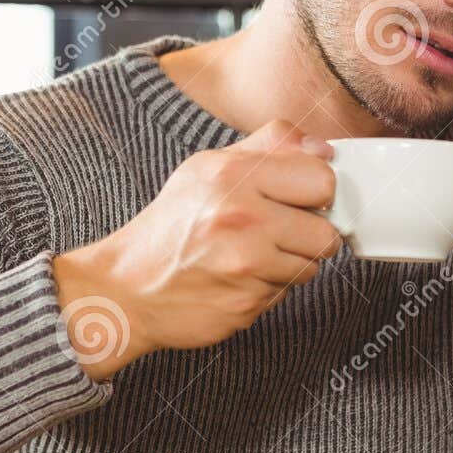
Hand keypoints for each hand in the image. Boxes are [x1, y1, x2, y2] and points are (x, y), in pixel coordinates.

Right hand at [52, 120, 343, 379]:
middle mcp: (242, 218)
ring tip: (254, 256)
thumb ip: (268, 149)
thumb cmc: (169, 228)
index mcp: (233, 175)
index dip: (318, 191)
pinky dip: (270, 287)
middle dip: (311, 235)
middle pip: (326, 231)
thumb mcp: (207, 169)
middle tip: (282, 232)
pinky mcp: (247, 303)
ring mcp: (246, 266)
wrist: (126, 289)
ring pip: (311, 266)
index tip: (303, 198)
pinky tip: (240, 278)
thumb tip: (323, 149)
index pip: (321, 179)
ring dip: (291, 264)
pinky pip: (286, 293)